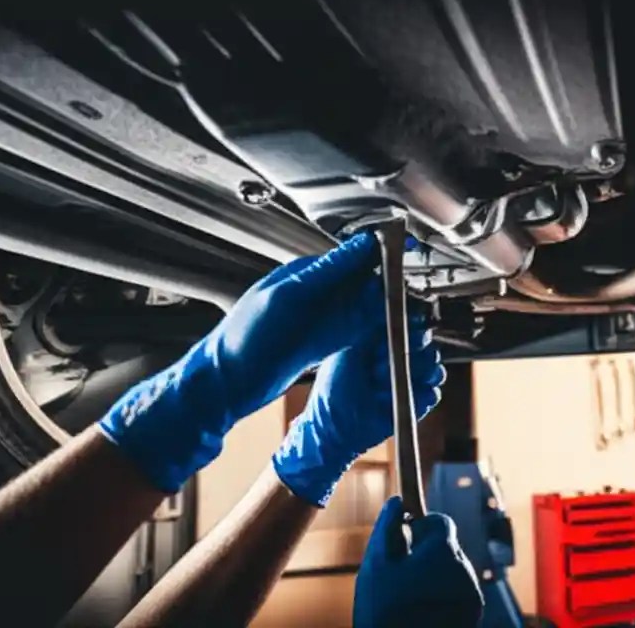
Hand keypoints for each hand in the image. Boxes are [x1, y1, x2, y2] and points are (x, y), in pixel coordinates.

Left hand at [100, 233, 383, 492]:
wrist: (221, 385)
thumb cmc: (241, 341)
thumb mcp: (286, 299)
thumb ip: (326, 274)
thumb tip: (360, 248)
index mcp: (303, 275)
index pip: (351, 257)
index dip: (380, 255)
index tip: (406, 253)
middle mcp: (313, 294)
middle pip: (362, 283)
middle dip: (388, 285)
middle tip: (412, 294)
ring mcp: (317, 320)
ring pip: (362, 308)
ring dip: (384, 309)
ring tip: (407, 312)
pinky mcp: (320, 344)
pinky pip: (354, 331)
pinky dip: (372, 331)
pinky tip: (385, 333)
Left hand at [273, 303, 444, 505]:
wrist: (335, 428)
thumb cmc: (334, 388)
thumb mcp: (348, 351)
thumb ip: (370, 329)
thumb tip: (389, 307)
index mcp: (387, 342)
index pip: (414, 326)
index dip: (414, 327)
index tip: (408, 328)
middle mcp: (403, 359)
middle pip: (429, 346)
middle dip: (412, 353)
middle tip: (382, 365)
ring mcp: (411, 381)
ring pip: (436, 369)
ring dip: (416, 374)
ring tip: (385, 384)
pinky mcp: (417, 403)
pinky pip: (434, 394)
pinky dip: (421, 395)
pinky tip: (397, 398)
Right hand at [353, 497, 482, 627]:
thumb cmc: (382, 609)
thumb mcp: (377, 564)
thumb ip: (388, 527)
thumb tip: (397, 501)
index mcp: (445, 553)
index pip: (441, 523)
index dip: (420, 527)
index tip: (404, 541)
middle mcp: (466, 572)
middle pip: (448, 548)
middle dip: (426, 554)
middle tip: (401, 575)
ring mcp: (472, 596)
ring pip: (453, 571)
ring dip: (435, 576)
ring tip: (409, 597)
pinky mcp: (472, 616)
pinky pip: (459, 593)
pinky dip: (443, 596)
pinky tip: (421, 609)